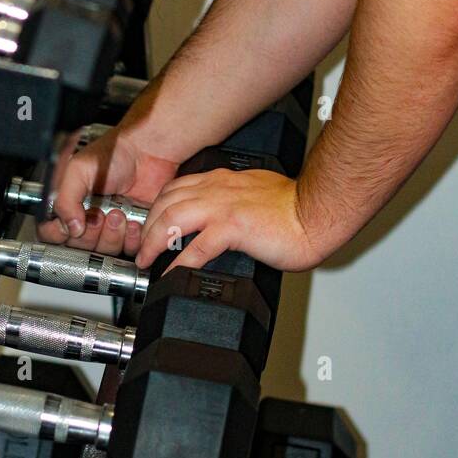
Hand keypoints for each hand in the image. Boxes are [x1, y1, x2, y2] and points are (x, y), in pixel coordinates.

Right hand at [37, 124, 178, 255]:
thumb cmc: (114, 154)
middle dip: (90, 234)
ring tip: (118, 213)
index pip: (52, 232)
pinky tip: (133, 221)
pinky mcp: (131, 230)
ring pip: (103, 250)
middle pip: (78, 246)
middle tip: (99, 215)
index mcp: (69, 203)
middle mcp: (86, 217)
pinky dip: (131, 239)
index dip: (60, 234)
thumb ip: (66, 199)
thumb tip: (68, 228)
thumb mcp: (79, 170)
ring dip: (111, 235)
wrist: (149, 151)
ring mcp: (109, 225)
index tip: (72, 225)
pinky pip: (128, 249)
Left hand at [135, 169, 319, 274]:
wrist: (316, 213)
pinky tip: (170, 276)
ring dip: (154, 241)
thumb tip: (221, 220)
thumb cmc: (294, 208)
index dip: (157, 207)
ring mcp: (224, 206)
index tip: (150, 225)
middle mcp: (219, 188)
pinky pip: (196, 248)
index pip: (177, 187)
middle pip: (167, 201)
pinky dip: (178, 263)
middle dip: (147, 225)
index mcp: (223, 181)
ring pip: (173, 218)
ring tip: (146, 261)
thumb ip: (233, 201)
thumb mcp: (255, 193)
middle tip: (140, 248)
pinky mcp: (234, 227)